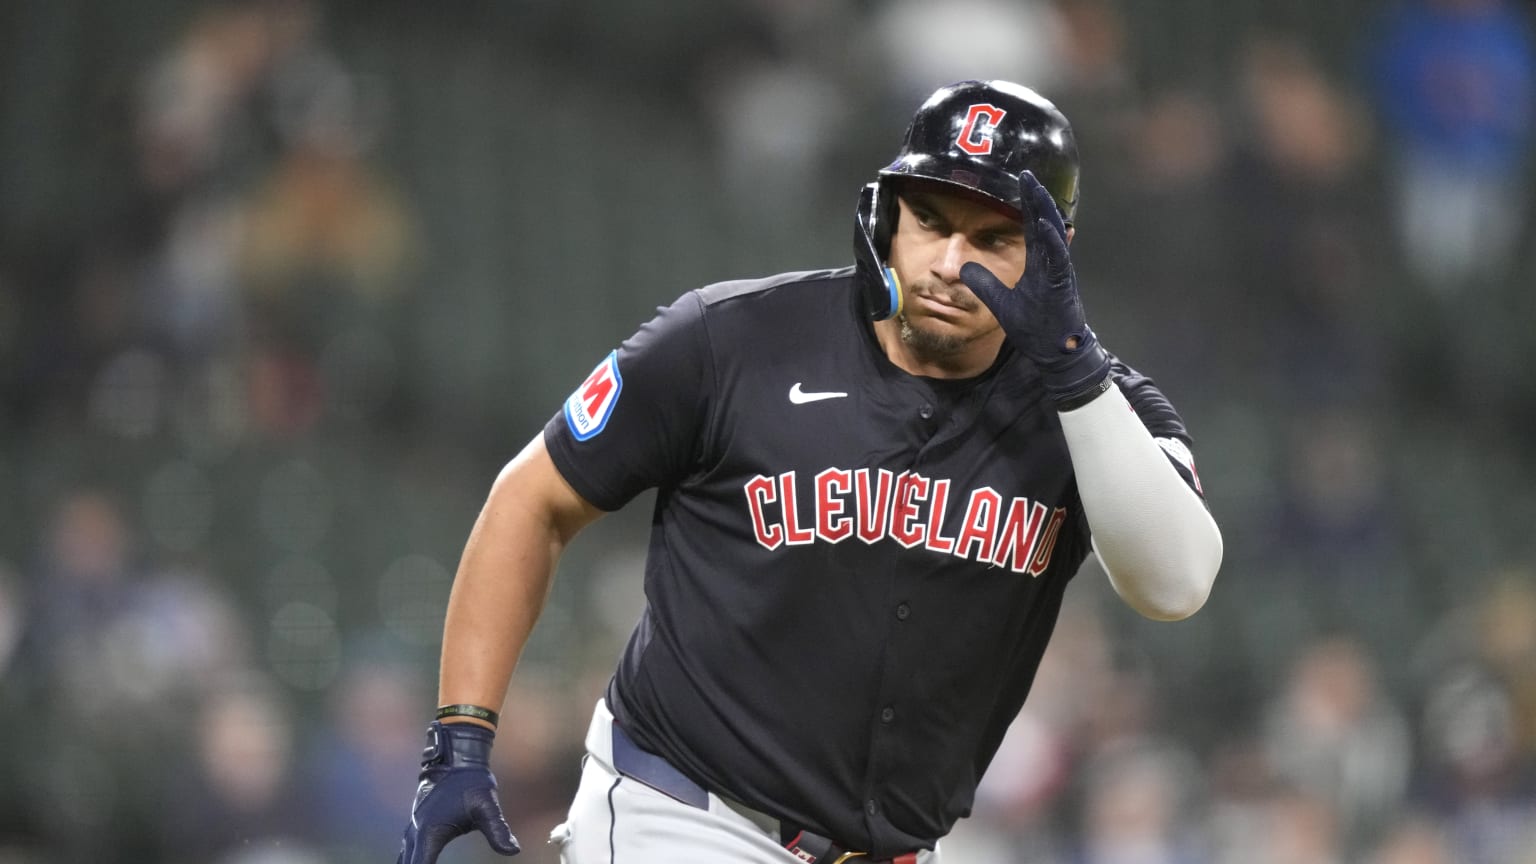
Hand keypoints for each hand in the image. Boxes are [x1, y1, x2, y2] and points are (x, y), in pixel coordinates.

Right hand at [397, 721, 520, 863]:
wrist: (455, 759)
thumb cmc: (471, 782)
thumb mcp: (487, 806)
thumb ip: (498, 829)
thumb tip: (514, 850)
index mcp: (429, 834)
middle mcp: (415, 835)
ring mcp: (412, 832)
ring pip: (404, 863)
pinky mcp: (416, 830)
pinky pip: (407, 856)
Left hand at [960, 170, 1111, 408]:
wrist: (1054, 351)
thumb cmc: (1035, 326)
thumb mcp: (1001, 302)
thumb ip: (985, 283)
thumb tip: (963, 268)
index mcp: (1039, 264)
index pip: (1031, 228)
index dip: (1027, 205)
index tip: (1021, 182)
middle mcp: (1051, 263)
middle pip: (1043, 223)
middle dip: (1036, 198)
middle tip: (1027, 174)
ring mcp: (1058, 272)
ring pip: (1054, 234)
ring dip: (1045, 211)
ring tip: (1036, 189)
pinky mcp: (1062, 286)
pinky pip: (1059, 259)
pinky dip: (1053, 241)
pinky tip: (1045, 225)